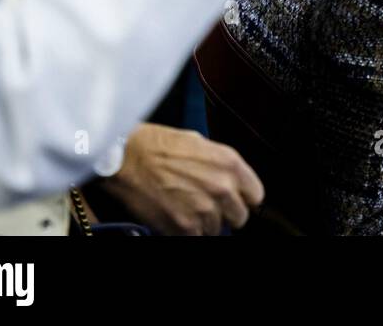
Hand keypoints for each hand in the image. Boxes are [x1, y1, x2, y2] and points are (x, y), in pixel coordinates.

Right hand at [101, 123, 263, 235]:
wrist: (127, 158)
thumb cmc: (159, 145)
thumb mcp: (201, 144)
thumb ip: (222, 166)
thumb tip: (230, 181)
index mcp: (230, 164)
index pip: (256, 195)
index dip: (243, 199)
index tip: (235, 201)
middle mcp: (223, 188)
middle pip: (240, 217)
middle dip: (226, 214)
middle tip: (208, 207)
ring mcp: (204, 210)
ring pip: (216, 230)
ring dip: (204, 224)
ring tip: (186, 209)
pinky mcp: (183, 227)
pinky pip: (196, 238)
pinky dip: (187, 232)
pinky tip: (176, 219)